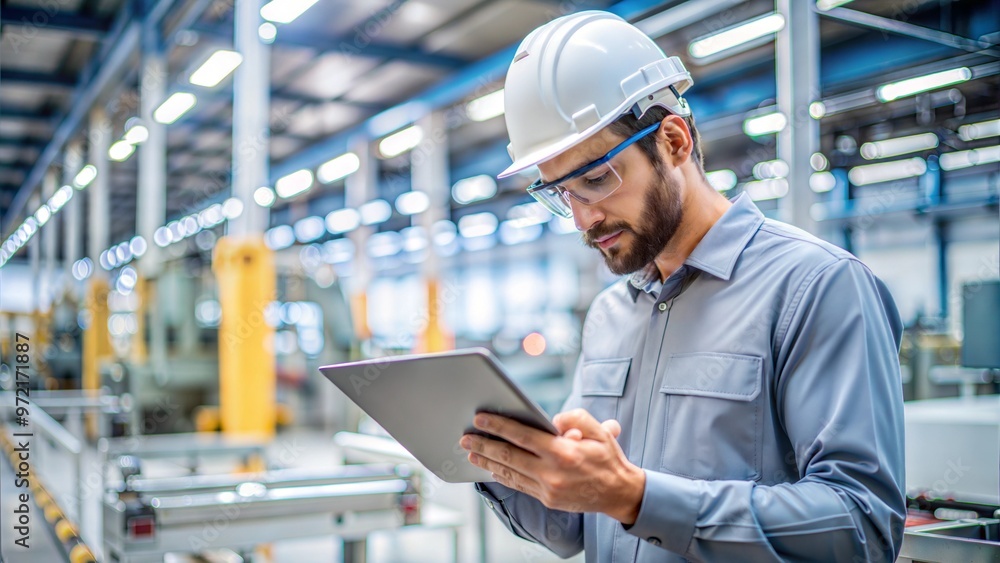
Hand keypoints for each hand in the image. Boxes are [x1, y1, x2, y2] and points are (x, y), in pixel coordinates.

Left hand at [460, 408, 644, 523]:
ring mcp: (548, 489)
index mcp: (563, 452)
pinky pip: (519, 485)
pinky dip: (502, 476)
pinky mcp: (547, 500)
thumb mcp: (599, 429)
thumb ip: (574, 418)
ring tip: (471, 453)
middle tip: (465, 437)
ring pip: (509, 473)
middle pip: (508, 455)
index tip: (480, 419)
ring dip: (487, 462)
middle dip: (483, 445)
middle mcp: (552, 472)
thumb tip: (552, 421)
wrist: (620, 493)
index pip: (522, 435)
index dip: (498, 426)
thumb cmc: (608, 457)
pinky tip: (491, 468)